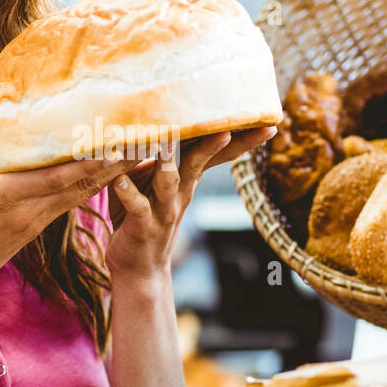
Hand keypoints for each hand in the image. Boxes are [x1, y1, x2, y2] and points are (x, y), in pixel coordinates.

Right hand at [0, 92, 134, 306]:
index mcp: (3, 196)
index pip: (55, 178)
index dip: (89, 162)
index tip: (116, 143)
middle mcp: (28, 211)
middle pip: (81, 185)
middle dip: (117, 164)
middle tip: (147, 140)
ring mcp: (36, 223)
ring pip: (82, 194)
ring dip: (113, 174)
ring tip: (140, 150)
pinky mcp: (37, 228)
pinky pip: (70, 202)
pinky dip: (93, 184)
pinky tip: (111, 171)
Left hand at [104, 126, 276, 231]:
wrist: (137, 268)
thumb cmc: (142, 213)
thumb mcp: (156, 181)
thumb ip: (162, 155)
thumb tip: (157, 118)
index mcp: (186, 177)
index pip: (217, 153)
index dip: (241, 138)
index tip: (265, 122)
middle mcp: (181, 192)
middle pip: (200, 161)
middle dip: (214, 144)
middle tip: (226, 127)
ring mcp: (164, 210)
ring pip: (169, 182)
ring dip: (168, 163)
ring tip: (165, 142)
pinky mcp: (143, 226)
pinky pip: (138, 207)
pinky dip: (128, 193)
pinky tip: (120, 182)